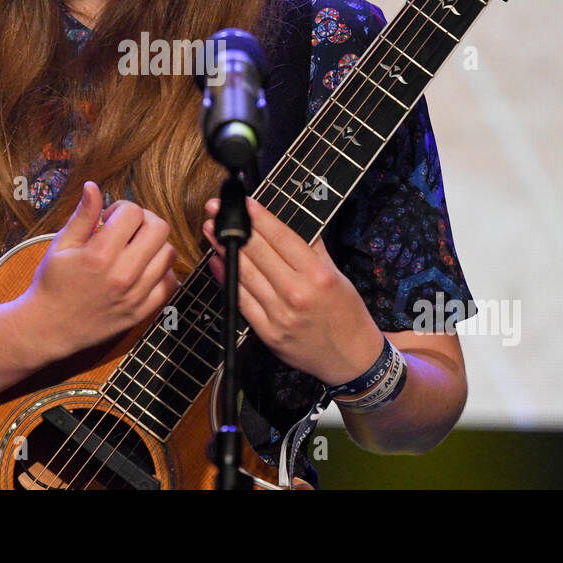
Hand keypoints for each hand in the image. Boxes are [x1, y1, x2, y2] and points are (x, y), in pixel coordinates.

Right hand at [20, 181, 179, 359]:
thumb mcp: (62, 244)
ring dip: (154, 245)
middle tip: (127, 229)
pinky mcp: (142, 311)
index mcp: (100, 253)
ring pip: (169, 253)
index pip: (134, 212)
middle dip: (144, 221)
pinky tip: (143, 270)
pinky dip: (161, 272)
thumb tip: (94, 186)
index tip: (109, 218)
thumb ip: (83, 215)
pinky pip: (170, 284)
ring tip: (134, 249)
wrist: (49, 327)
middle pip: (159, 229)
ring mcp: (136, 295)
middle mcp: (123, 274)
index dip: (122, 208)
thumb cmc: (53, 282)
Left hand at [201, 195, 384, 386]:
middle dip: (233, 227)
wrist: (351, 360)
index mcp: (317, 275)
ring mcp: (279, 315)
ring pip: (244, 274)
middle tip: (216, 209)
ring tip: (211, 230)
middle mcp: (297, 294)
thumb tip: (289, 221)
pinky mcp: (267, 333)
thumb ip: (313, 248)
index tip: (243, 202)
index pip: (282, 237)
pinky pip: (240, 300)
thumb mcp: (337, 274)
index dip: (259, 217)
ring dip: (224, 249)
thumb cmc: (347, 314)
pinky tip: (218, 262)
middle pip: (257, 253)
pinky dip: (226, 278)